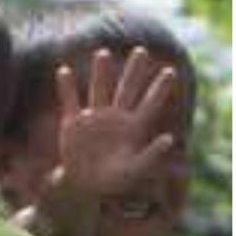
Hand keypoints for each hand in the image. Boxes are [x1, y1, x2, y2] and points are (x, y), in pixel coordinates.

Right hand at [52, 49, 180, 205]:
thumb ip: (152, 154)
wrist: (84, 185)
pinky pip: (69, 101)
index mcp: (133, 128)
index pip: (150, 104)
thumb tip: (170, 138)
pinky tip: (64, 70)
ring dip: (101, 72)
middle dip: (134, 71)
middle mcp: (115, 118)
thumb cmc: (114, 181)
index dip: (160, 88)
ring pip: (98, 89)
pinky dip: (67, 87)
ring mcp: (94, 118)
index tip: (171, 70)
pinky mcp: (73, 123)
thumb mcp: (136, 170)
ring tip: (103, 53)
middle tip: (142, 50)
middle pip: (127, 89)